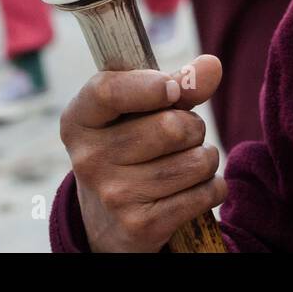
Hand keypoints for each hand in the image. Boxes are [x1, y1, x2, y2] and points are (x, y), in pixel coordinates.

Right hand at [60, 55, 226, 252]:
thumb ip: (177, 82)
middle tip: (179, 137)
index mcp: (80, 120)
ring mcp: (114, 196)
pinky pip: (207, 192)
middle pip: (173, 127)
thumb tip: (211, 66)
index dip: (151, 85)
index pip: (108, 91)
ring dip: (205, 158)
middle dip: (193, 127)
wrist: (110, 216)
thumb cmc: (133, 141)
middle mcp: (89, 159)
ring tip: (182, 164)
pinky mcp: (141, 225)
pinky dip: (212, 187)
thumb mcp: (141, 108)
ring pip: (198, 161)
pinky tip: (190, 189)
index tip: (171, 89)